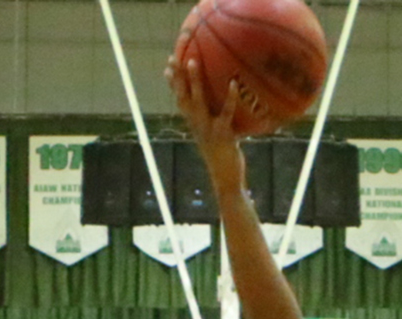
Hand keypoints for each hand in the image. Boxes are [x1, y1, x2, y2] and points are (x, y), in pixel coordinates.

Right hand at [166, 57, 246, 186]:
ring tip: (194, 61)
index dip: (174, 83)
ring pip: (198, 100)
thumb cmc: (223, 158)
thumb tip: (221, 106)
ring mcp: (208, 128)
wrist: (226, 180)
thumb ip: (212, 122)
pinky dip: (229, 98)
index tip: (169, 65)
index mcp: (193, 124)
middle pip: (182, 95)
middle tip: (173, 56)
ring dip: (194, 81)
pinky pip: (226, 112)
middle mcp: (196, 124)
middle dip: (177, 75)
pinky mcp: (224, 134)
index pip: (180, 99)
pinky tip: (233, 83)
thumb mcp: (213, 138)